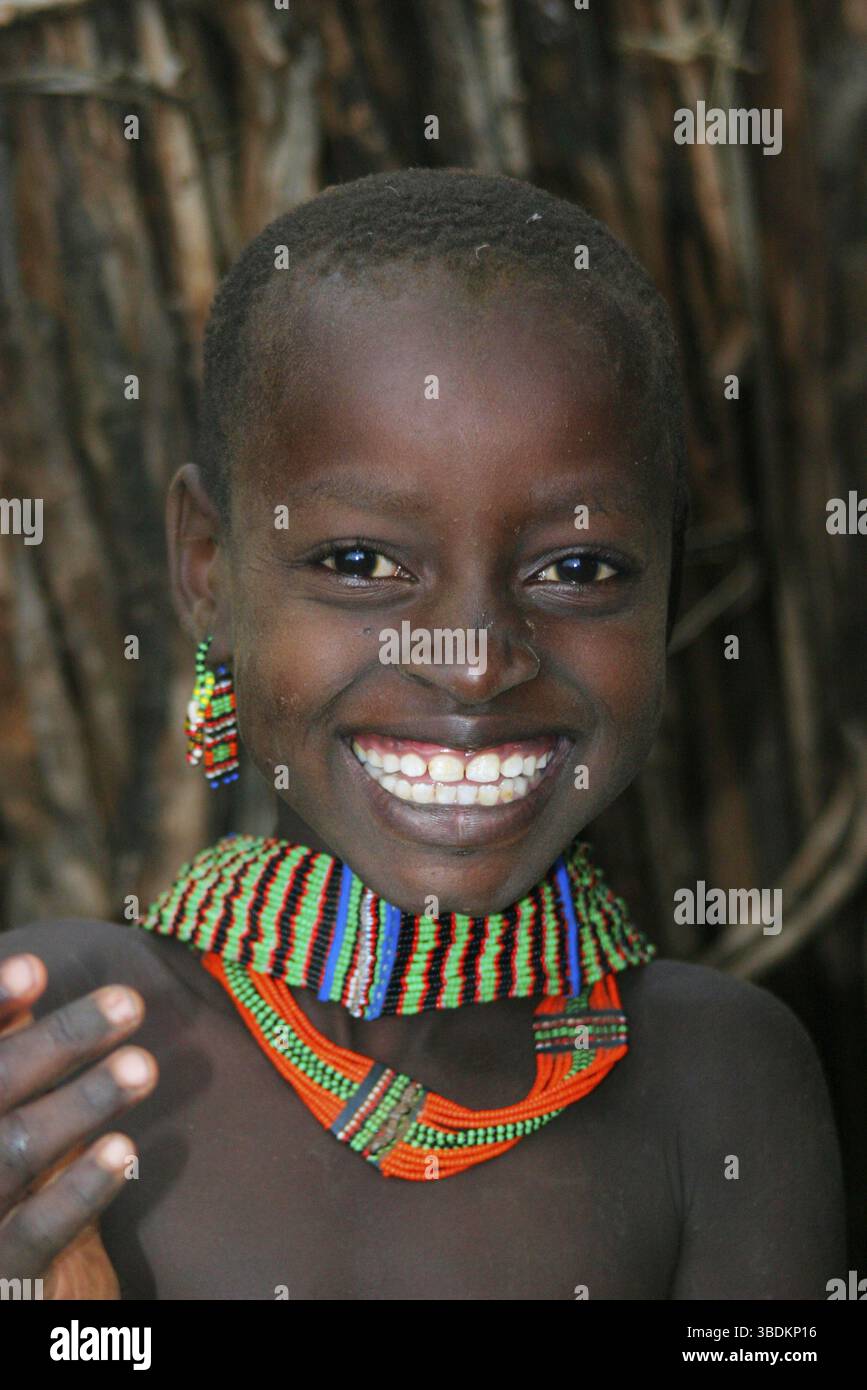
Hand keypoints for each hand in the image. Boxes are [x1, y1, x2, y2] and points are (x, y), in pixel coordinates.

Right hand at [0, 952, 157, 1298]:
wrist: (1, 1291)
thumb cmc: (2, 1195)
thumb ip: (5, 1055)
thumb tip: (28, 979)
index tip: (37, 966)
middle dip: (59, 1042)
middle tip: (129, 1001)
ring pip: (13, 1152)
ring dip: (82, 1103)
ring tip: (143, 1066)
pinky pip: (35, 1232)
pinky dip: (78, 1189)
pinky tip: (123, 1148)